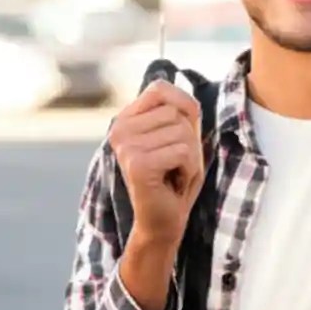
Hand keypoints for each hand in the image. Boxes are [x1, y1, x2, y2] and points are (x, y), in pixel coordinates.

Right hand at [108, 79, 204, 251]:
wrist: (162, 222)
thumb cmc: (174, 178)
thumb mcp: (180, 137)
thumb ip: (180, 111)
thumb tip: (184, 92)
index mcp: (125, 119)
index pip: (159, 87)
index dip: (183, 104)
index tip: (182, 132)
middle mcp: (119, 129)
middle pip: (177, 112)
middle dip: (189, 139)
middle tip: (174, 163)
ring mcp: (125, 145)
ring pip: (183, 132)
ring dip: (190, 157)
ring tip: (173, 173)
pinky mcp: (137, 164)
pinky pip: (183, 151)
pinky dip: (188, 169)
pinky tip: (173, 183)